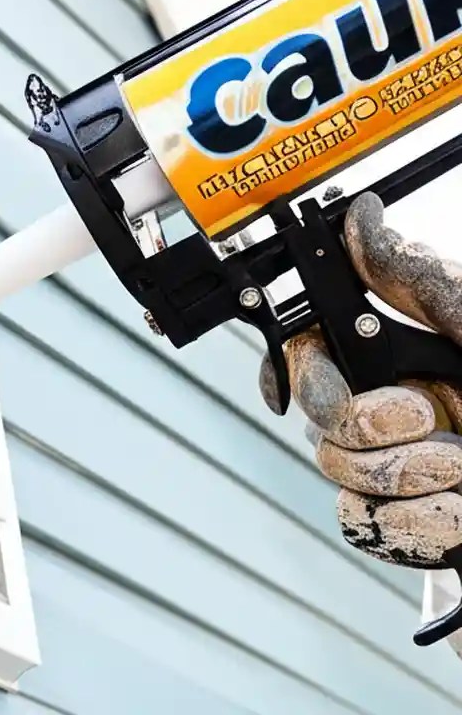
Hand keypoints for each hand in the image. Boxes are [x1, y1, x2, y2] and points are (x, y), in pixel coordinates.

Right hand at [259, 193, 461, 569]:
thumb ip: (416, 279)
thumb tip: (361, 218)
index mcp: (405, 355)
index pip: (310, 354)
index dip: (297, 371)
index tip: (319, 390)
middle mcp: (393, 409)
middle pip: (318, 419)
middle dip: (369, 423)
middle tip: (427, 417)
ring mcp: (398, 470)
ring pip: (339, 474)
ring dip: (406, 474)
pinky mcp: (408, 525)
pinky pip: (369, 525)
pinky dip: (419, 522)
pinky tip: (459, 511)